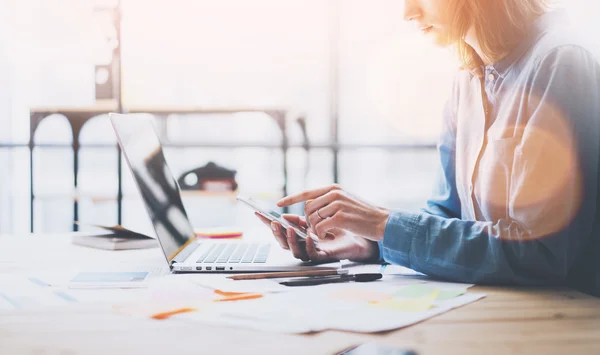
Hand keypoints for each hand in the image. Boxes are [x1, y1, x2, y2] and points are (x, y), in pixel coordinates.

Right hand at [255, 213, 378, 262]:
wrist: (359, 233)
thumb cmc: (339, 225)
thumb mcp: (317, 218)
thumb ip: (301, 218)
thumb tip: (284, 215)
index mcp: (299, 234)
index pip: (280, 230)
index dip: (267, 223)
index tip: (257, 213)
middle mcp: (303, 245)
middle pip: (283, 243)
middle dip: (277, 233)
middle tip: (274, 223)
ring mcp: (312, 253)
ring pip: (295, 251)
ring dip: (291, 240)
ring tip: (289, 229)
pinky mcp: (324, 257)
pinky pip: (312, 255)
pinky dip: (309, 246)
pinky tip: (309, 237)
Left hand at [277, 185, 389, 241]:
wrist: (381, 221)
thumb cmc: (363, 214)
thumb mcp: (345, 200)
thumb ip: (328, 200)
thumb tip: (309, 206)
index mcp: (333, 188)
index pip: (306, 192)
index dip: (291, 199)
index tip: (278, 204)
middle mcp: (334, 193)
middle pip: (307, 208)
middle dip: (308, 221)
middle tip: (318, 229)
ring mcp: (337, 204)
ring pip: (312, 218)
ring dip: (315, 229)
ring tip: (326, 233)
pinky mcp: (341, 217)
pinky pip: (320, 227)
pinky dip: (321, 234)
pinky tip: (328, 236)